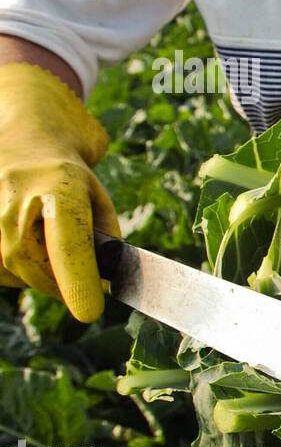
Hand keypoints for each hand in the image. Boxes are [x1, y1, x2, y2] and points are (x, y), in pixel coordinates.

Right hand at [0, 62, 120, 322]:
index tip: (89, 311)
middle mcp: (16, 196)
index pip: (68, 242)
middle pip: (34, 266)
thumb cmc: (67, 170)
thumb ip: (102, 234)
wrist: (24, 134)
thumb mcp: (95, 194)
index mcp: (59, 186)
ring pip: (12, 270)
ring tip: (49, 248)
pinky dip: (15, 271)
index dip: (77, 279)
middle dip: (61, 285)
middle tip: (81, 286)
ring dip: (37, 276)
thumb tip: (103, 275)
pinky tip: (28, 251)